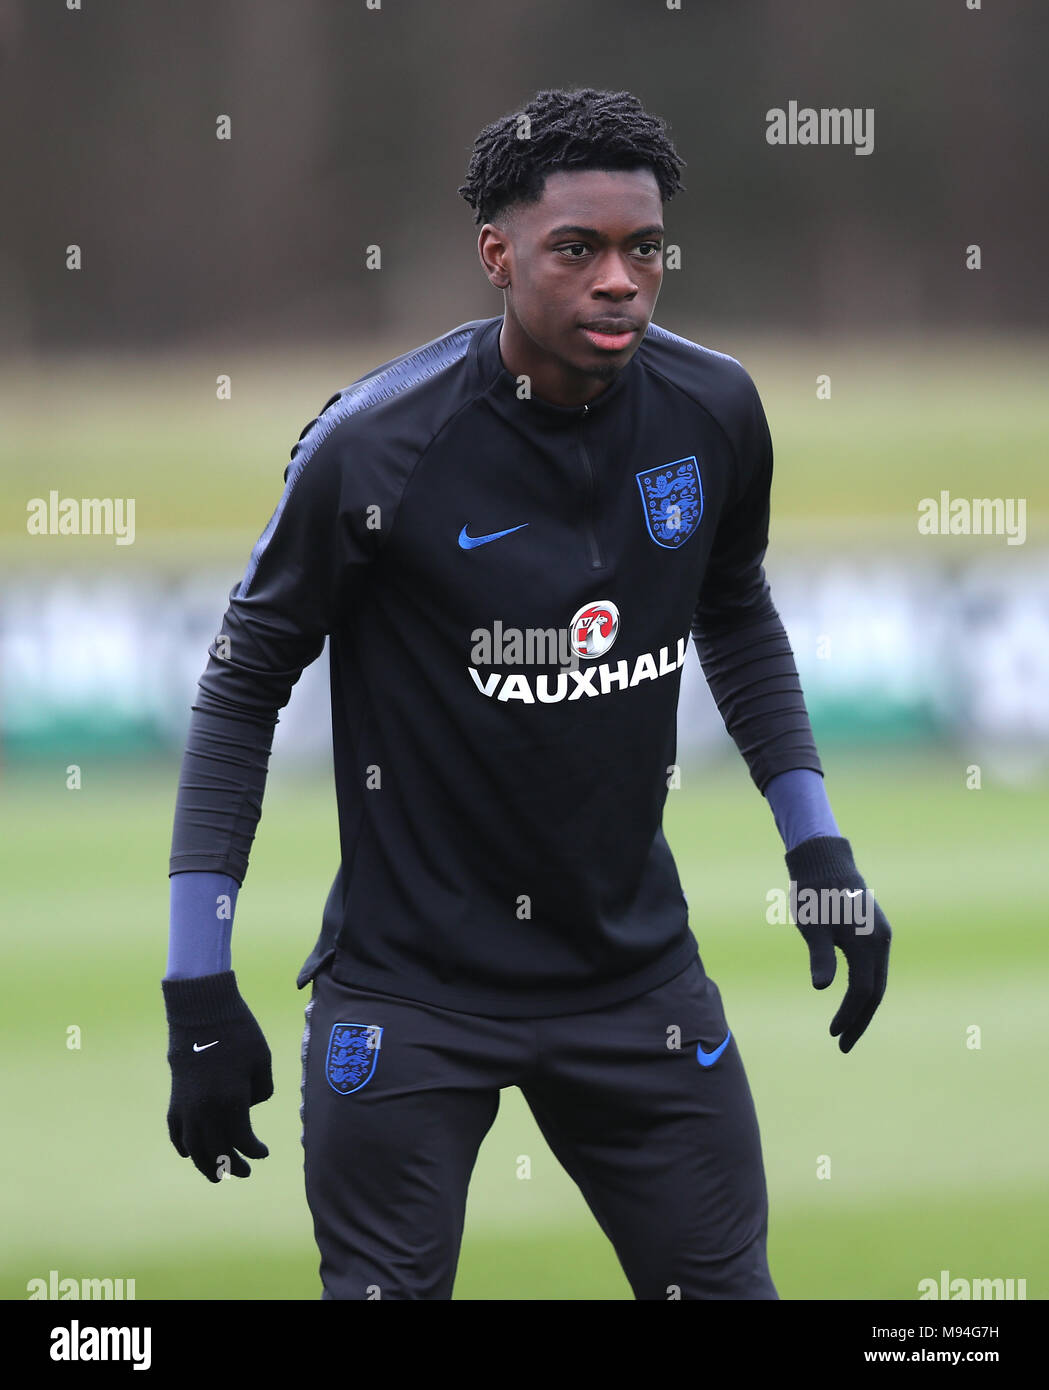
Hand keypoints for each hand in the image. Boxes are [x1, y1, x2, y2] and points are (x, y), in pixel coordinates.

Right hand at [162, 971, 272, 1181]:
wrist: (202, 1012)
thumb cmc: (239, 1032)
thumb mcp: (262, 1061)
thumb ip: (262, 1091)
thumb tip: (249, 1108)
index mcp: (231, 1102)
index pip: (243, 1141)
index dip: (254, 1151)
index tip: (263, 1152)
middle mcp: (206, 1111)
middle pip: (218, 1151)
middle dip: (232, 1165)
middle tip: (245, 1173)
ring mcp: (187, 1107)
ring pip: (194, 1149)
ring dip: (206, 1165)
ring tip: (217, 1175)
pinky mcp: (174, 1099)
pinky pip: (176, 1132)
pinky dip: (183, 1146)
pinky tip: (191, 1153)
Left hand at [784, 836, 890, 1052]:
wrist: (824, 860)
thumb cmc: (814, 892)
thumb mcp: (812, 926)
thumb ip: (820, 956)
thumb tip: (822, 987)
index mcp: (869, 942)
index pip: (862, 990)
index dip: (849, 1015)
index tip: (833, 1035)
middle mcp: (882, 941)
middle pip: (875, 991)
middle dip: (860, 1020)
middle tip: (843, 1045)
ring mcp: (881, 935)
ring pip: (877, 981)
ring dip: (863, 1007)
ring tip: (846, 1030)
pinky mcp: (874, 931)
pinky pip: (874, 969)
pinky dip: (865, 989)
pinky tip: (852, 1001)